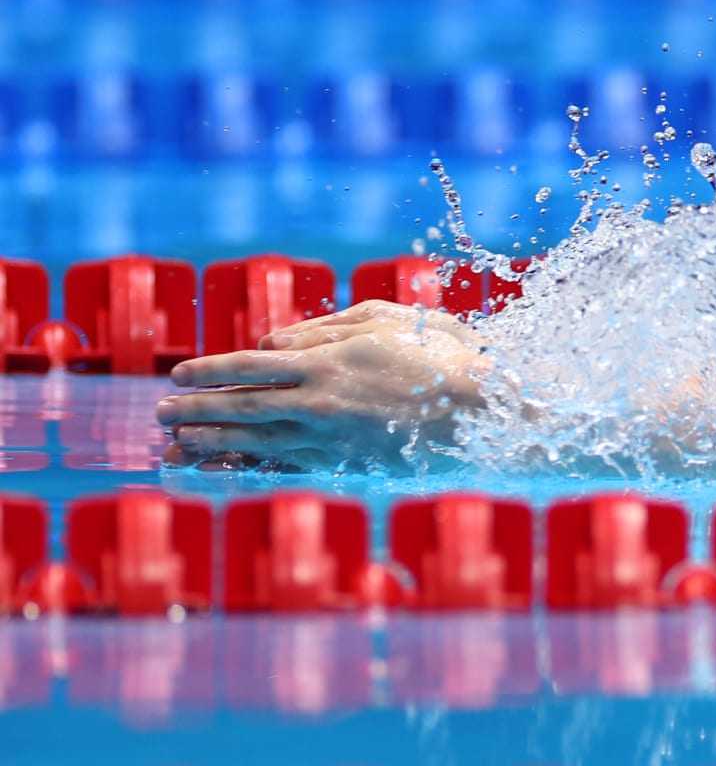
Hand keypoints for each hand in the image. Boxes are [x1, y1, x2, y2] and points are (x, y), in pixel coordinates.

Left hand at [156, 300, 486, 470]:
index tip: (178, 374)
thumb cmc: (441, 353)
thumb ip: (324, 327)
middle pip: (243, 406)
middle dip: (197, 410)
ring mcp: (332, 438)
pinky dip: (249, 467)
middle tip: (161, 413)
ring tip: (179, 445)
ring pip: (257, 441)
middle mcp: (320, 401)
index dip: (210, 370)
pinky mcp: (347, 464)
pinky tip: (229, 469)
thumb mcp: (385, 318)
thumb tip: (273, 340)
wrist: (482, 410)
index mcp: (327, 360)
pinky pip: (285, 465)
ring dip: (212, 443)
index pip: (251, 364)